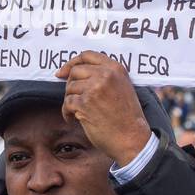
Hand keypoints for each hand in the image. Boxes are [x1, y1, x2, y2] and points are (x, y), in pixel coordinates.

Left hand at [56, 51, 151, 165]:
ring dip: (70, 101)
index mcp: (116, 69)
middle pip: (75, 71)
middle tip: (74, 98)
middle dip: (70, 85)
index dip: (72, 63)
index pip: (87, 55)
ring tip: (77, 111)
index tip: (63, 72)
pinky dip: (67, 113)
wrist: (132, 138)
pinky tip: (74, 119)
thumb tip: (77, 72)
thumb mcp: (123, 87)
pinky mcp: (85, 103)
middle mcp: (105, 75)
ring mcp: (95, 88)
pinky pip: (67, 103)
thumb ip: (106, 76)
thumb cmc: (127, 117)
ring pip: (70, 88)